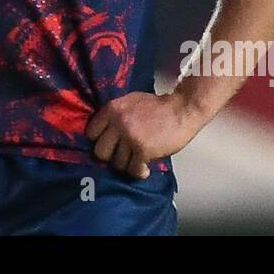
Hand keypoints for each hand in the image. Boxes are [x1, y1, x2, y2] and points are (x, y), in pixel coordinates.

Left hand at [85, 92, 204, 178]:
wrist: (182, 109)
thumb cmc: (158, 106)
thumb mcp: (130, 102)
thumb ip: (116, 115)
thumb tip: (104, 133)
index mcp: (112, 109)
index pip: (91, 133)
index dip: (99, 141)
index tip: (109, 145)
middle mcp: (117, 123)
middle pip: (100, 152)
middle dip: (111, 156)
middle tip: (122, 156)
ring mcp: (130, 137)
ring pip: (117, 163)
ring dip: (127, 165)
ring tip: (136, 161)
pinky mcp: (143, 150)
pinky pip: (133, 170)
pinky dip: (139, 171)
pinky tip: (145, 168)